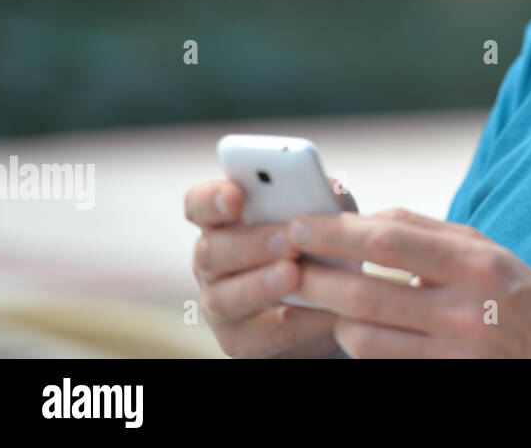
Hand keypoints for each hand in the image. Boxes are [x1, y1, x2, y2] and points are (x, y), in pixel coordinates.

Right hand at [184, 177, 357, 357]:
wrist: (330, 306)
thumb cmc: (319, 247)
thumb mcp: (325, 217)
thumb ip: (321, 199)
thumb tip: (329, 188)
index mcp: (225, 221)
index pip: (200, 204)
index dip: (213, 199)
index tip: (235, 196)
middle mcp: (212, 262)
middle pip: (210, 250)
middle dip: (250, 244)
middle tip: (288, 241)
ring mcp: (220, 303)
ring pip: (225, 297)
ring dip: (260, 285)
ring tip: (294, 275)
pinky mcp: (238, 341)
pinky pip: (258, 335)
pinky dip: (293, 322)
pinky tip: (322, 312)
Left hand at [283, 208, 530, 357]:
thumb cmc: (518, 293)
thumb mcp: (486, 249)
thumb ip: (427, 231)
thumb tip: (366, 219)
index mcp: (474, 264)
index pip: (388, 240)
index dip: (335, 232)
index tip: (300, 225)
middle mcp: (463, 312)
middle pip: (362, 295)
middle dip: (313, 277)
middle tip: (286, 263)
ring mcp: (451, 355)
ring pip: (360, 338)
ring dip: (331, 317)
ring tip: (325, 298)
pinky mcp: (441, 381)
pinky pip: (379, 364)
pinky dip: (358, 345)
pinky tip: (354, 328)